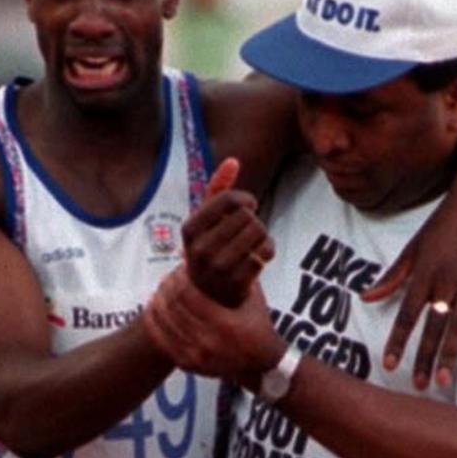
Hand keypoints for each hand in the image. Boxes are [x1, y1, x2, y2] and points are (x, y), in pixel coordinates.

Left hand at [143, 265, 284, 385]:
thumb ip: (237, 272)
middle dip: (167, 286)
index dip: (179, 278)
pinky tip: (154, 309)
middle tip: (169, 276)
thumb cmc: (258, 325)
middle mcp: (208, 342)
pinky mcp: (188, 365)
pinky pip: (161, 340)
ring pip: (164, 322)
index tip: (181, 270)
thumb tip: (219, 253)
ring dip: (158, 301)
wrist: (260, 366)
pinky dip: (154, 323)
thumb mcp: (253, 297)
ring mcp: (196, 356)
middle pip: (173, 306)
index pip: (188, 294)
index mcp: (225, 324)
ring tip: (161, 289)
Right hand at [181, 158, 274, 307]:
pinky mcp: (236, 285)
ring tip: (253, 244)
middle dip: (254, 220)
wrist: (210, 296)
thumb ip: (218, 189)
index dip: (245, 199)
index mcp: (189, 230)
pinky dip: (267, 252)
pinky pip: (265, 254)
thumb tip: (233, 160)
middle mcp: (199, 250)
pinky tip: (258, 258)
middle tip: (249, 231)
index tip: (249, 207)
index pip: (228, 199)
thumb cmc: (211, 248)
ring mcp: (217, 269)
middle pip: (248, 216)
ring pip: (259, 232)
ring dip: (263, 236)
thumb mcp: (208, 221)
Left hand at [360, 190, 456, 389]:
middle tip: (419, 385)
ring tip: (443, 380)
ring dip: (450, 355)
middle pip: (433, 326)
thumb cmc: (441, 225)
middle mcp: (447, 279)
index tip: (390, 365)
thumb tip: (365, 297)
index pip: (407, 314)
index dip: (398, 340)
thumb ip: (392, 276)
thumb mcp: (413, 248)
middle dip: (424, 357)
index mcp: (424, 272)